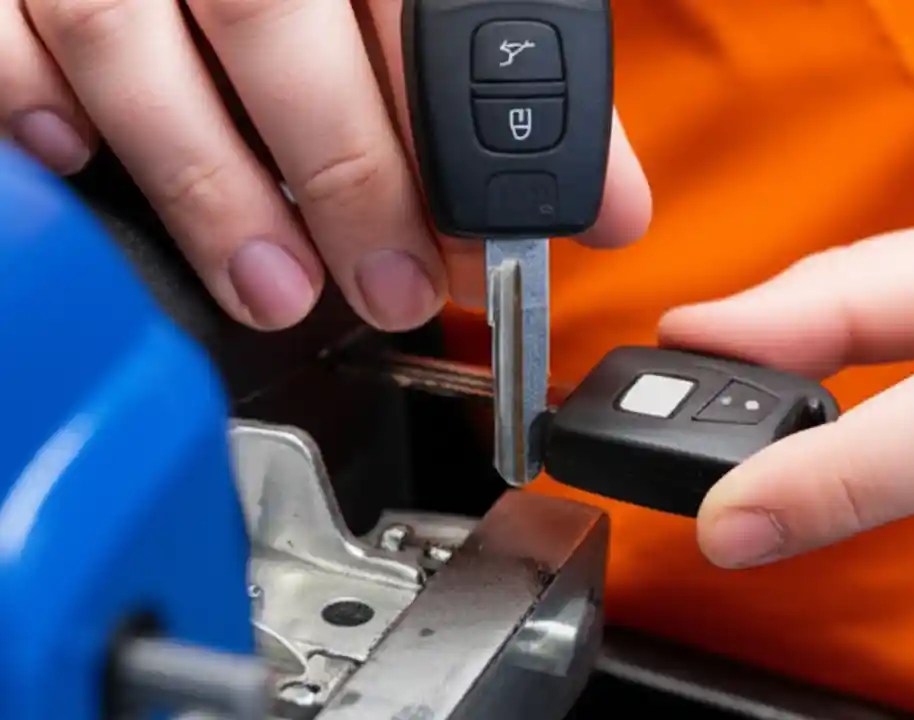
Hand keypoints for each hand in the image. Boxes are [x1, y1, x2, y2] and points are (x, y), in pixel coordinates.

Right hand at [1, 0, 649, 330]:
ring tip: (275, 289)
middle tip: (390, 289)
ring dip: (207, 180)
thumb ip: (510, 71)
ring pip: (128, 31)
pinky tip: (83, 166)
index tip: (476, 243)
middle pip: (273, 18)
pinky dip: (34, 103)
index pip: (413, 8)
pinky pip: (2, 31)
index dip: (442, 133)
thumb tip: (609, 206)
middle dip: (344, 174)